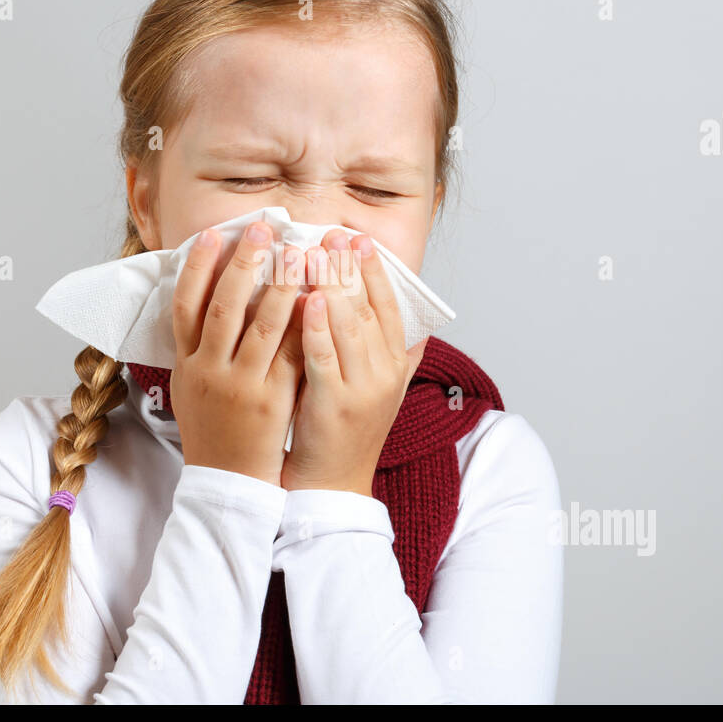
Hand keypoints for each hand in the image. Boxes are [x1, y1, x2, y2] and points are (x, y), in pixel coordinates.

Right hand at [170, 221, 307, 486]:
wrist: (227, 484)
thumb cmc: (213, 433)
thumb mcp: (191, 389)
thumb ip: (198, 349)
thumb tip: (203, 304)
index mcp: (186, 365)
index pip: (184, 305)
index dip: (196, 267)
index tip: (211, 234)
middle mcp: (208, 371)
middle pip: (222, 306)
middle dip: (242, 264)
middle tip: (260, 228)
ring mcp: (240, 386)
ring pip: (260, 326)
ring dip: (280, 285)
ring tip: (298, 253)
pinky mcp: (270, 402)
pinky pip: (290, 355)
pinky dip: (302, 325)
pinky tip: (317, 300)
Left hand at [280, 229, 426, 495]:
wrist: (332, 488)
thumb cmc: (345, 434)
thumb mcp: (379, 391)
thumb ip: (396, 356)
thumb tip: (417, 325)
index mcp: (395, 366)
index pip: (389, 308)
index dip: (374, 272)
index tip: (359, 240)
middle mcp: (385, 374)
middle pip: (370, 309)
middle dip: (350, 268)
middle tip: (332, 234)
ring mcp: (362, 389)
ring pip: (349, 326)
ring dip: (332, 286)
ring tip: (314, 253)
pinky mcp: (334, 405)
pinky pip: (325, 357)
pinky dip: (317, 326)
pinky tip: (305, 299)